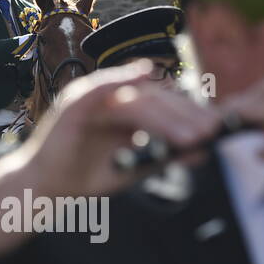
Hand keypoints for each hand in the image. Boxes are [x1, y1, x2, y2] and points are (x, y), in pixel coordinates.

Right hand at [0, 62, 222, 261]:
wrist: (47, 188)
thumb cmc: (85, 174)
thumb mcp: (133, 166)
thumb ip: (164, 156)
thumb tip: (204, 150)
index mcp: (124, 109)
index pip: (163, 104)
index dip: (190, 113)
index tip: (216, 128)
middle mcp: (110, 99)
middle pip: (155, 99)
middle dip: (186, 115)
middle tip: (212, 131)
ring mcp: (91, 99)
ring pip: (137, 100)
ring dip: (168, 115)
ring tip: (193, 135)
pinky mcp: (73, 104)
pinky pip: (98, 88)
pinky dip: (119, 78)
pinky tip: (143, 76)